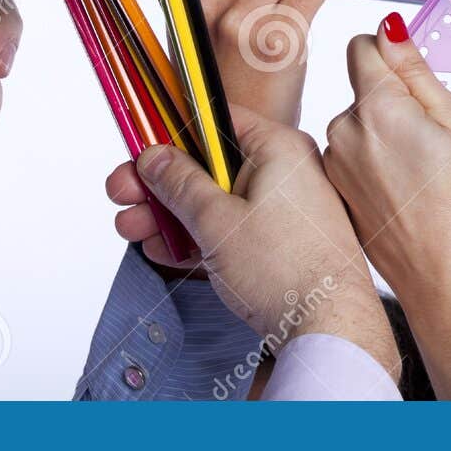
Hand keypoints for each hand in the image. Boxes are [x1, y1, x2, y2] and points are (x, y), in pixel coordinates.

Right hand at [106, 109, 399, 378]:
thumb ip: (180, 184)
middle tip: (122, 195)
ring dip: (171, 215)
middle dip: (160, 184)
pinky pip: (231, 228)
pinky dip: (198, 237)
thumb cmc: (286, 270)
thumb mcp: (216, 221)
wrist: (329, 329)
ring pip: (216, 200)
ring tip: (132, 229)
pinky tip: (161, 250)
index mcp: (278, 148)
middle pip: (210, 165)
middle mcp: (284, 171)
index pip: (217, 121)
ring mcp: (283, 208)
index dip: (172, 134)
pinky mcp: (280, 242)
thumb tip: (155, 156)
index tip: (139, 150)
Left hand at [324, 17, 450, 399]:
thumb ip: (417, 73)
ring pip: (357, 126)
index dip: (392, 55)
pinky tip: (403, 192)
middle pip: (362, 91)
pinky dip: (374, 165)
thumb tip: (390, 27)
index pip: (362, 46)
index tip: (416, 79)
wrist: (445, 277)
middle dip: (393, 103)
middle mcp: (343, 132)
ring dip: (383, 137)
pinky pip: (352, 158)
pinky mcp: (334, 191)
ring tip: (421, 173)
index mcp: (377, 108)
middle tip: (432, 141)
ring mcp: (334, 165)